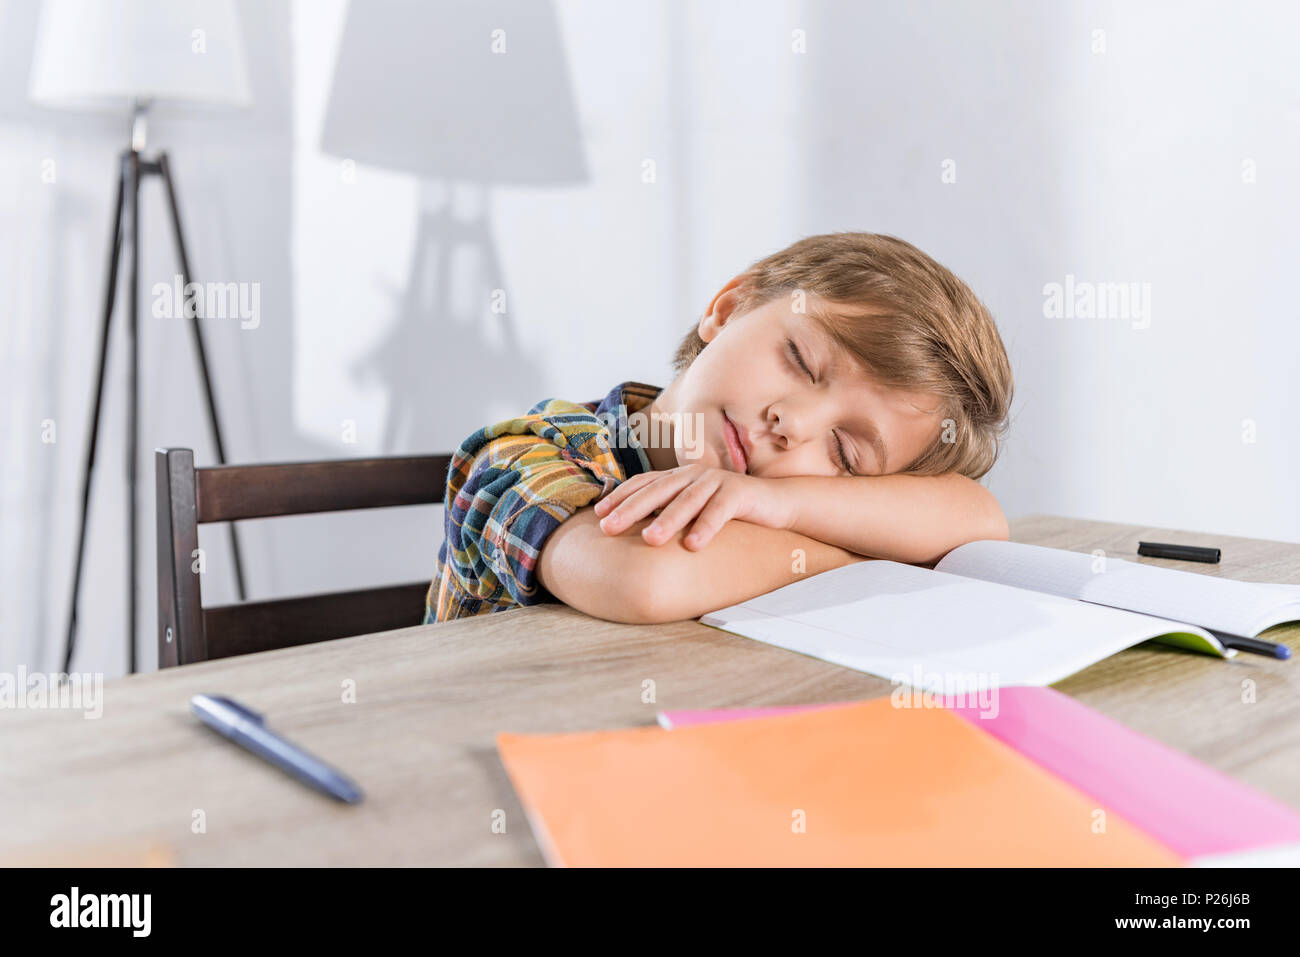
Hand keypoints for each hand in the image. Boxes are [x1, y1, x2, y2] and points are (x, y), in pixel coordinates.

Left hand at [591, 465, 793, 548]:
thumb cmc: (730, 511)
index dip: (620, 497)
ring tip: (649, 541)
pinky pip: (720, 511)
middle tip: (607, 529)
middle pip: (658, 491)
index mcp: (680, 477)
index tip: (597, 515)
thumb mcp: (696, 510)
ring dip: (667, 521)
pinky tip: (693, 546)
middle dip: (630, 510)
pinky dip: (706, 527)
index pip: (643, 484)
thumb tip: (637, 532)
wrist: (776, 503)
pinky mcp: (739, 493)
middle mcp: (695, 475)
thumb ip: (671, 513)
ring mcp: (717, 482)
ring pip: (687, 501)